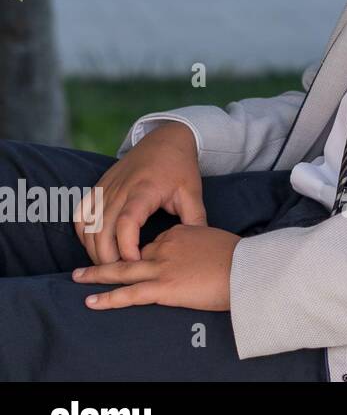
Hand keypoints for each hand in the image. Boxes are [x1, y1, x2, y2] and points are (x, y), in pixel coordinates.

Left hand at [73, 224, 238, 311]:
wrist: (247, 267)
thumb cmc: (240, 257)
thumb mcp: (218, 241)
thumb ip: (201, 243)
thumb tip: (199, 252)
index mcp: (180, 233)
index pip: (153, 242)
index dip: (139, 251)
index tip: (133, 257)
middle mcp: (166, 246)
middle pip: (130, 252)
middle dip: (107, 257)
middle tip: (86, 263)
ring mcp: (162, 267)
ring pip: (122, 271)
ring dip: (97, 275)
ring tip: (77, 278)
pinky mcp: (163, 287)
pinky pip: (129, 294)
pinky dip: (108, 298)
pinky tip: (92, 302)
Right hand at [77, 122, 207, 265]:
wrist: (165, 140)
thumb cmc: (180, 168)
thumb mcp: (193, 193)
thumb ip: (194, 221)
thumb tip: (197, 249)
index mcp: (144, 190)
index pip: (126, 223)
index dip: (127, 248)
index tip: (136, 264)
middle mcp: (119, 189)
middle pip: (101, 229)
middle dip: (107, 257)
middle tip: (121, 274)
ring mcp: (105, 188)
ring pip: (88, 225)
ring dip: (94, 249)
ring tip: (110, 266)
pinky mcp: (97, 188)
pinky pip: (81, 215)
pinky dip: (83, 234)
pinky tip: (95, 245)